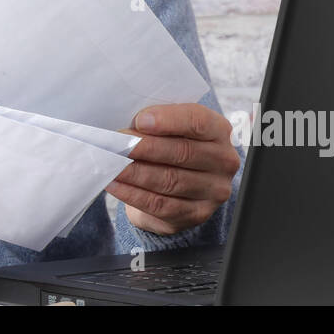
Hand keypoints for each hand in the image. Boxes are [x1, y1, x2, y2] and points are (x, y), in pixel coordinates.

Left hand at [105, 103, 240, 235]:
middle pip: (182, 152)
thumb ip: (157, 121)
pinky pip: (161, 204)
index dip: (168, 120)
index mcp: (219, 130)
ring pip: (169, 180)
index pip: (197, 121)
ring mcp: (213, 190)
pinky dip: (133, 194)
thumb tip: (127, 126)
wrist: (180, 184)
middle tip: (115, 143)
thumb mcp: (172, 127)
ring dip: (134, 172)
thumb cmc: (172, 145)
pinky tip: (114, 184)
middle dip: (143, 147)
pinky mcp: (197, 214)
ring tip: (110, 164)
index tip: (140, 120)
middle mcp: (223, 161)